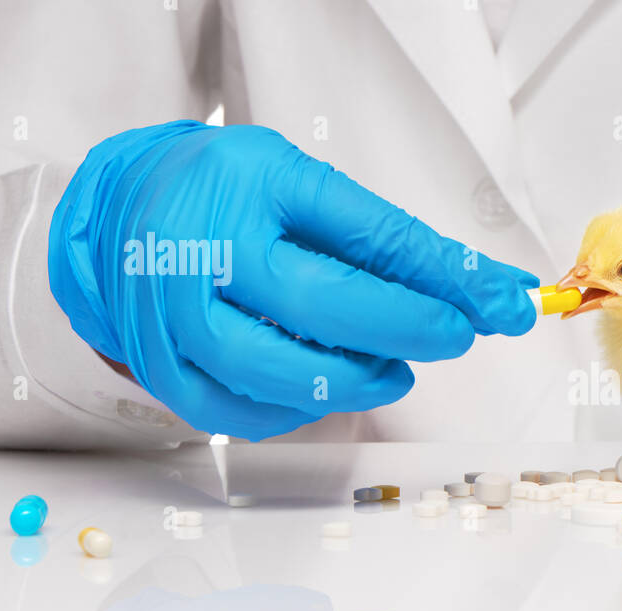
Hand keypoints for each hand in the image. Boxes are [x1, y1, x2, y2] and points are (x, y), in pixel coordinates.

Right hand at [48, 121, 537, 439]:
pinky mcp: (166, 376)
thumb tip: (489, 289)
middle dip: (406, 329)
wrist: (114, 216)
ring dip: (357, 381)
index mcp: (248, 191)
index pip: (366, 239)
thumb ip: (390, 240)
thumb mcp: (303, 185)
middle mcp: (201, 256)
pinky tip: (334, 385)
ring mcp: (174, 323)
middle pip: (320, 310)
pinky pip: (247, 413)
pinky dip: (303, 409)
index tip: (507, 302)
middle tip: (457, 335)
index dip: (445, 278)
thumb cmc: (224, 195)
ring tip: (394, 369)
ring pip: (279, 376)